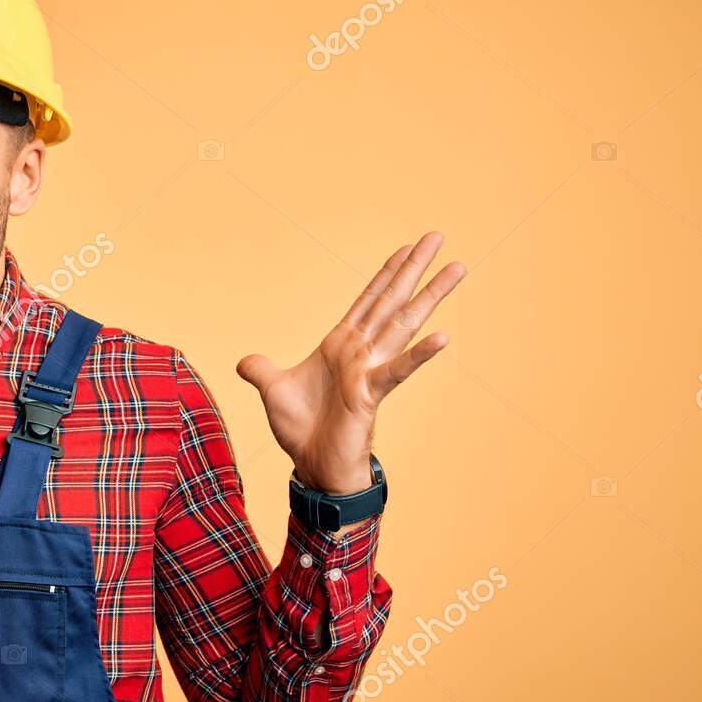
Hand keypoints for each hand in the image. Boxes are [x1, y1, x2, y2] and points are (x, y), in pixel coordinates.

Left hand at [236, 231, 464, 495]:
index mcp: (341, 345)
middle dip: (414, 268)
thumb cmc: (301, 430)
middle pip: (391, 300)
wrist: (312, 465)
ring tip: (457, 268)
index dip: (386, 273)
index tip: (407, 247)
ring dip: (429, 296)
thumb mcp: (272, 390)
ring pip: (403, 324)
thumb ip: (261, 370)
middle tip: (438, 236)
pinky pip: (397, 370)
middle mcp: (360, 351)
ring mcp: (368, 370)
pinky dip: (418, 354)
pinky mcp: (369, 394)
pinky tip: (441, 337)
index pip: (367, 300)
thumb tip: (244, 362)